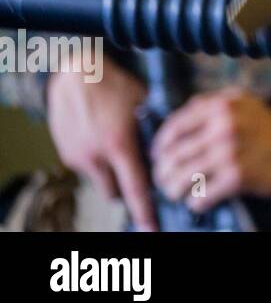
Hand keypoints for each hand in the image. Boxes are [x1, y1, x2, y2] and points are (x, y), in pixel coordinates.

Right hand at [47, 59, 156, 230]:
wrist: (76, 74)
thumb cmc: (116, 85)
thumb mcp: (143, 105)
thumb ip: (155, 133)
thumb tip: (172, 152)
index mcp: (119, 145)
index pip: (134, 188)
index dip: (144, 211)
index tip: (152, 228)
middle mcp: (96, 156)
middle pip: (116, 193)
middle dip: (127, 188)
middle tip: (136, 171)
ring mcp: (78, 157)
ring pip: (101, 181)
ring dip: (111, 173)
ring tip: (117, 146)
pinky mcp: (66, 155)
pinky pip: (87, 169)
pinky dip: (97, 162)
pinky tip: (102, 138)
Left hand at [150, 87, 270, 211]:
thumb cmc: (268, 125)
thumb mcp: (241, 101)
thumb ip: (209, 103)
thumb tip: (178, 116)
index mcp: (219, 107)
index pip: (173, 128)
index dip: (160, 146)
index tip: (158, 156)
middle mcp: (222, 128)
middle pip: (173, 156)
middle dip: (163, 173)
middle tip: (164, 180)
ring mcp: (229, 153)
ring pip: (182, 178)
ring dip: (173, 190)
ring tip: (176, 193)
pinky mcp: (238, 177)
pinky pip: (201, 195)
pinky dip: (195, 201)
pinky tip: (198, 201)